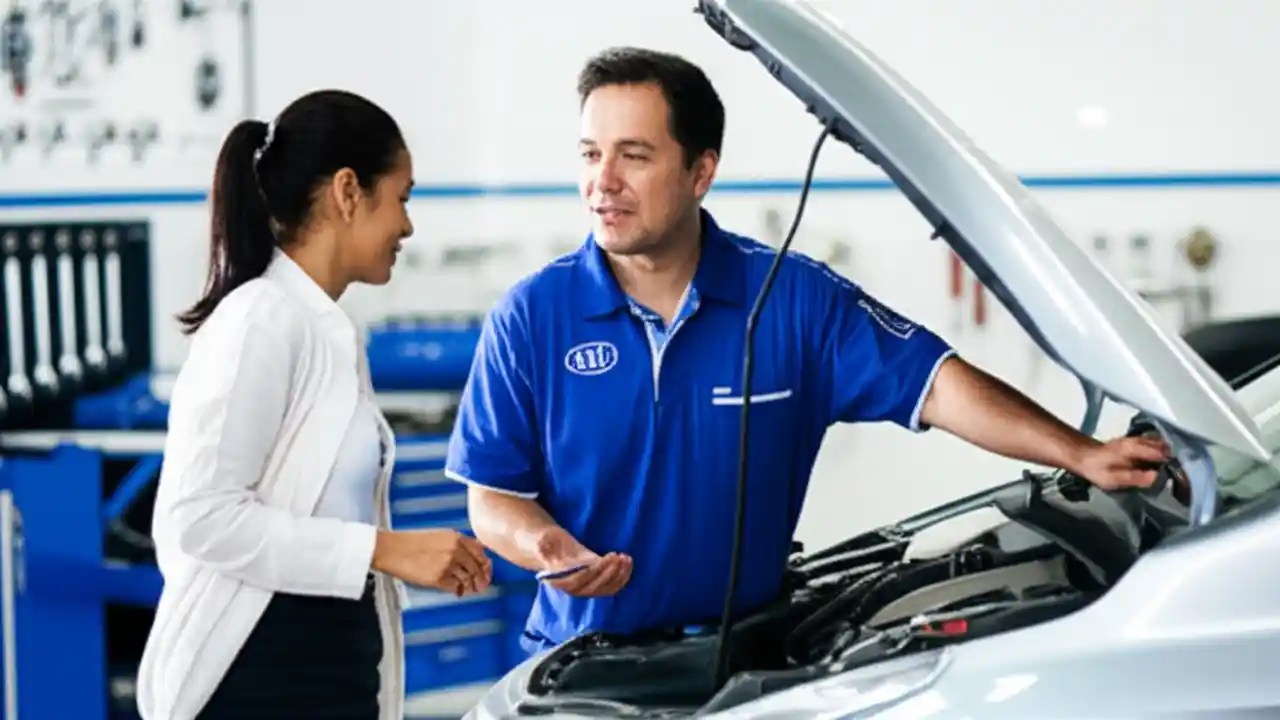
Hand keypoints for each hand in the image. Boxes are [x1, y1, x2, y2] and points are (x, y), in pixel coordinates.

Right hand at [372, 529, 492, 596]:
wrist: (393, 550)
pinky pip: (455, 587)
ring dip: (470, 586)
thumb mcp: (439, 535)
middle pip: (476, 568)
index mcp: (456, 538)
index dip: (485, 564)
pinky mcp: (438, 578)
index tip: (486, 571)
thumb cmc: (412, 542)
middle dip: (481, 578)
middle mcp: (455, 550)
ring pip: (468, 579)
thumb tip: (476, 548)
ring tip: (468, 590)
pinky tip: (457, 592)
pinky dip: (458, 591)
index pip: (480, 552)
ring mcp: (447, 565)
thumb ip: (457, 542)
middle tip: (481, 586)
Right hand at [534, 526, 632, 597]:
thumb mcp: (542, 540)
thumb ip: (543, 545)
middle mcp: (573, 588)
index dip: (590, 572)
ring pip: (605, 588)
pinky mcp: (597, 584)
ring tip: (625, 558)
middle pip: (593, 587)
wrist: (555, 549)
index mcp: (559, 580)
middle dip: (607, 572)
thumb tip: (542, 546)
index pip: (576, 581)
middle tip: (617, 556)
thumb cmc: (548, 543)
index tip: (601, 558)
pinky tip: (628, 562)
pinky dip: (623, 576)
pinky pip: (612, 586)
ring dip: (618, 575)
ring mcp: (587, 588)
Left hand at [1072, 436, 1170, 490]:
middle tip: (1179, 474)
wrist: (1082, 455)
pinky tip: (1162, 463)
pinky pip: (1154, 443)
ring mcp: (1136, 439)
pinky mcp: (1134, 441)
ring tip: (1173, 470)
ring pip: (1160, 444)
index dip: (1171, 464)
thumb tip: (1156, 476)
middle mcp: (1137, 440)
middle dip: (1173, 459)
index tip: (1180, 475)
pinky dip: (1161, 451)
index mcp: (1133, 448)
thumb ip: (1133, 477)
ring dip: (1168, 454)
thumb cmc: (1096, 469)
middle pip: (1163, 447)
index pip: (1160, 453)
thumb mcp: (1112, 478)